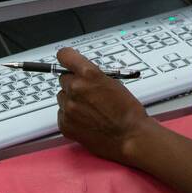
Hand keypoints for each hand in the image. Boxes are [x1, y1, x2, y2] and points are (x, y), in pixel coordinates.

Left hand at [54, 47, 153, 163]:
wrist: (130, 136)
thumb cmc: (127, 111)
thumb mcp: (113, 82)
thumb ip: (92, 75)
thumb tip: (80, 73)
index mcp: (89, 74)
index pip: (64, 55)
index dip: (67, 59)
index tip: (68, 61)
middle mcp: (75, 88)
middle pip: (63, 78)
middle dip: (74, 84)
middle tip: (88, 93)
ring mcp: (68, 107)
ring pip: (62, 97)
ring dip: (72, 100)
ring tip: (90, 109)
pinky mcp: (64, 123)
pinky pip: (62, 113)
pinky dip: (71, 116)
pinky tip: (87, 120)